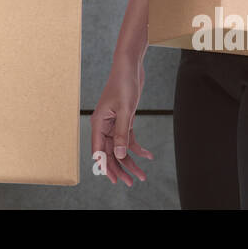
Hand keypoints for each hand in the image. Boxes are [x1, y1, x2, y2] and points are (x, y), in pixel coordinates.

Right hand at [90, 57, 152, 184]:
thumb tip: (118, 154)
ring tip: (141, 175)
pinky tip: (148, 156)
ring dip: (130, 161)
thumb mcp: (125, 109)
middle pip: (110, 152)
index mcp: (99, 123)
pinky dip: (137, 148)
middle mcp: (104, 125)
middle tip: (131, 182)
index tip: (114, 180)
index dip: (106, 167)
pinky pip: (128, 138)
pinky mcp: (124, 119)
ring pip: (119, 148)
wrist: (129, 66)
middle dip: (120, 168)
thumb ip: (121, 133)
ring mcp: (114, 123)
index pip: (99, 151)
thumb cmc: (124, 83)